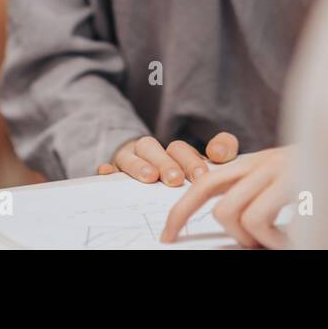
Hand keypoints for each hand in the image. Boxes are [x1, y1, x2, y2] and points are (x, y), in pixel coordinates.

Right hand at [97, 131, 238, 185]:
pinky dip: (107, 170)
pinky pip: (108, 167)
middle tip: (176, 179)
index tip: (205, 170)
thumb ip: (220, 154)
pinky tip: (107, 172)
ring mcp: (132, 160)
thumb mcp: (202, 169)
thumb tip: (220, 152)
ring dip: (140, 165)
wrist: (141, 171)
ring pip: (132, 155)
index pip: (185, 149)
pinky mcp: (114, 171)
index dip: (194, 158)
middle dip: (167, 163)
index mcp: (178, 153)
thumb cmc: (177, 178)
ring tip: (149, 177)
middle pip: (159, 148)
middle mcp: (154, 152)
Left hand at [161, 146, 291, 248]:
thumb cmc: (323, 184)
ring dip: (250, 238)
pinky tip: (290, 237)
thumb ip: (256, 198)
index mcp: (255, 165)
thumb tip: (235, 230)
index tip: (168, 235)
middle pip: (206, 190)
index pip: (205, 183)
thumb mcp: (284, 187)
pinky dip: (271, 240)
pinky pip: (258, 220)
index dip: (180, 211)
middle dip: (200, 221)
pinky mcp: (295, 180)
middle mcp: (262, 163)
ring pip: (228, 211)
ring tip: (274, 241)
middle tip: (209, 241)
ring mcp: (277, 169)